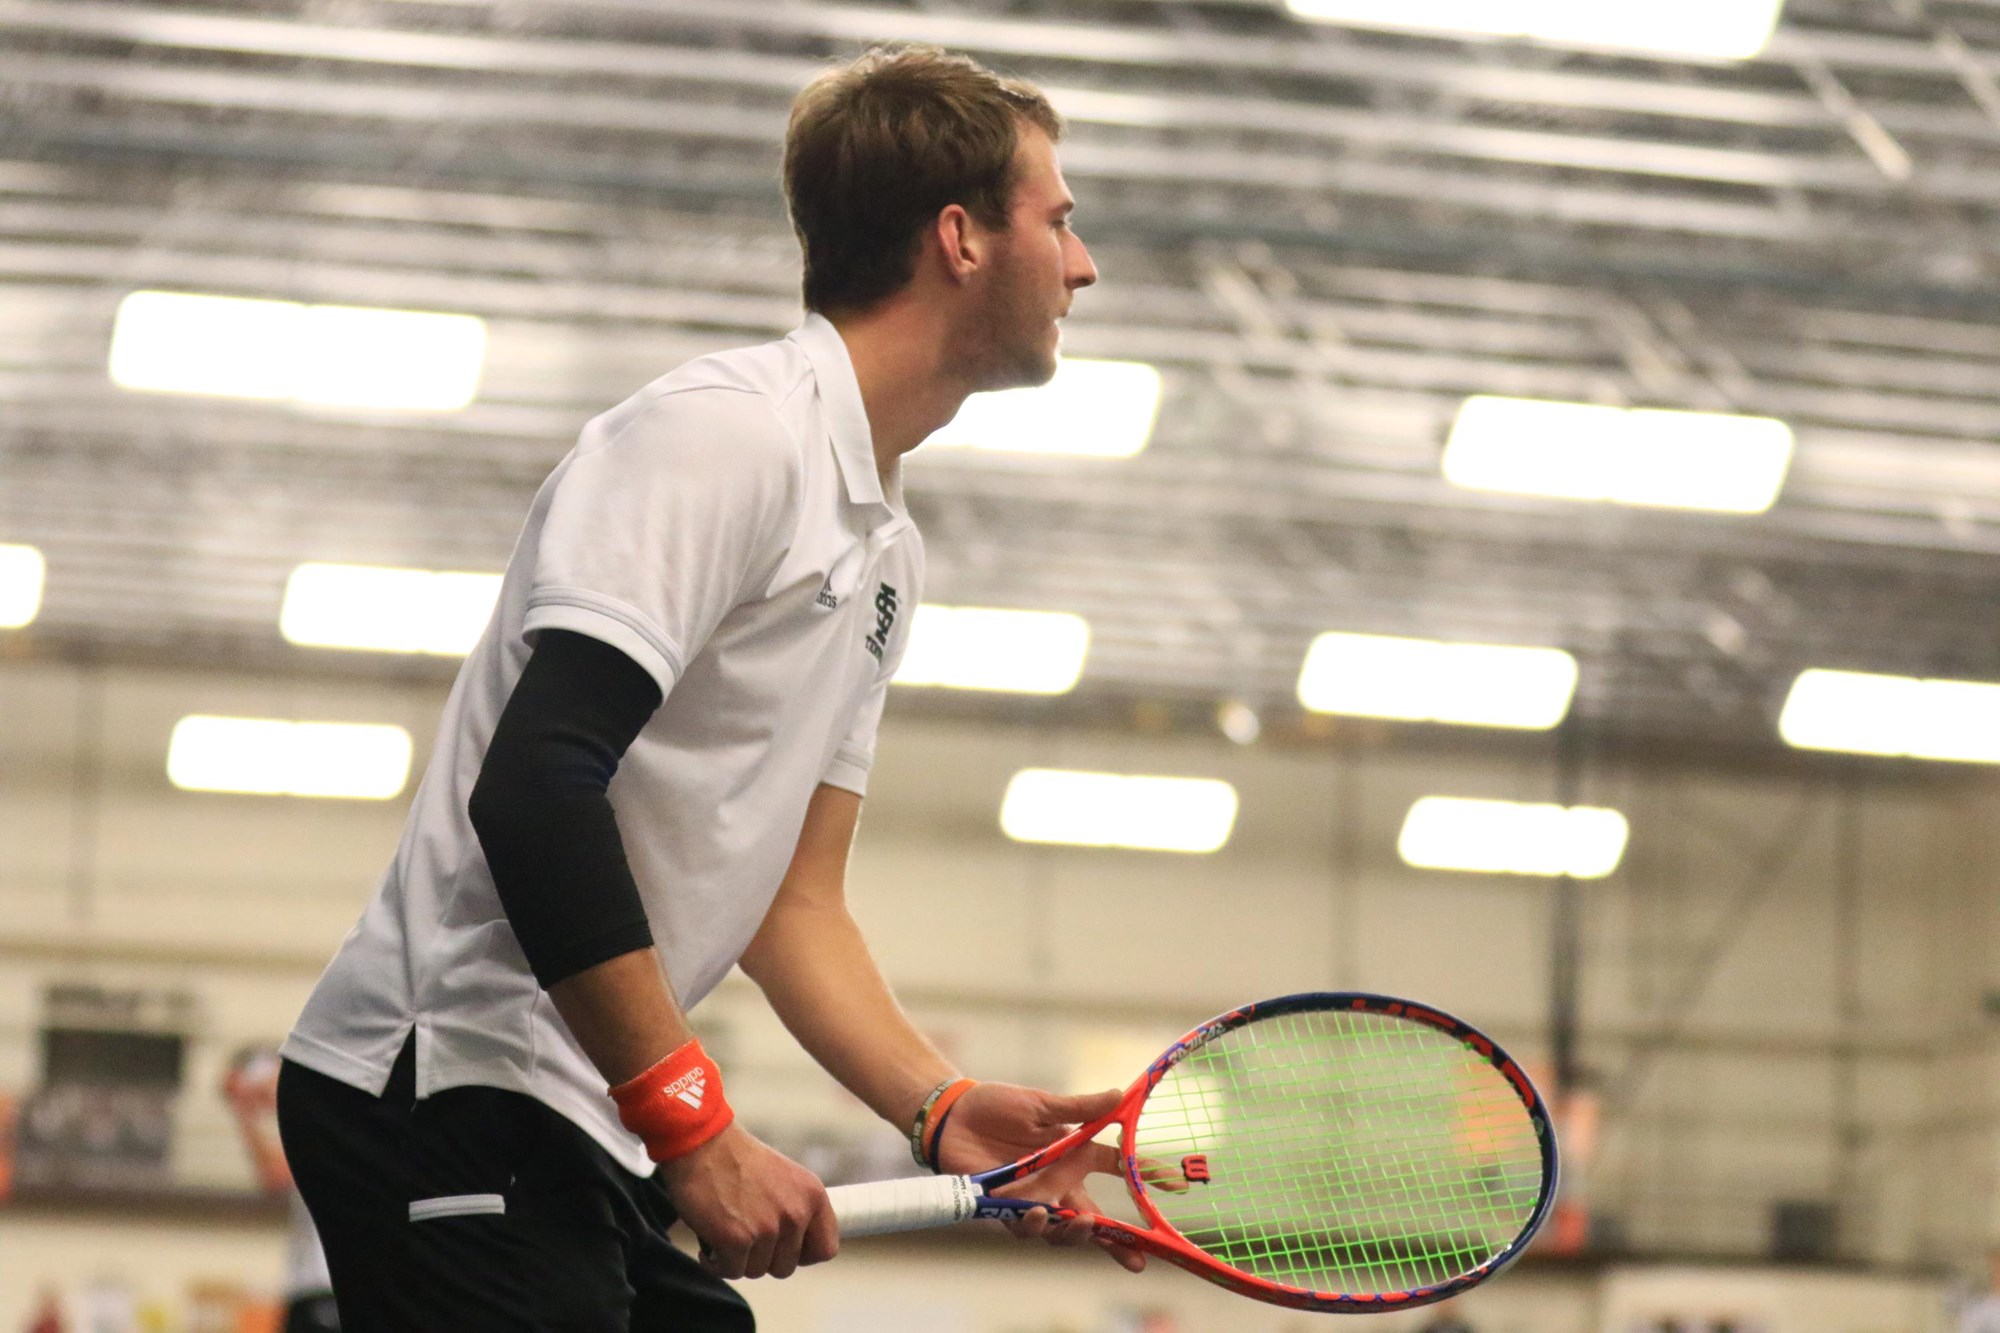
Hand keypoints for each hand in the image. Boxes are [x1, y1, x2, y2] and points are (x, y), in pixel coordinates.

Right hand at [657, 1122, 836, 1278]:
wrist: (703, 1143)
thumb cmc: (737, 1159)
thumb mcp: (785, 1177)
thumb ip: (797, 1208)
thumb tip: (796, 1245)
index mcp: (813, 1195)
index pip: (826, 1249)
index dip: (802, 1255)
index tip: (782, 1249)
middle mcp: (796, 1213)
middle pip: (786, 1266)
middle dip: (763, 1257)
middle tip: (745, 1235)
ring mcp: (768, 1228)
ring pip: (757, 1270)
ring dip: (738, 1258)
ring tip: (726, 1231)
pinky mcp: (738, 1240)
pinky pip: (731, 1272)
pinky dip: (716, 1263)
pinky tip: (710, 1244)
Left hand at [934, 1082, 1147, 1273]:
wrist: (953, 1114)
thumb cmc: (997, 1106)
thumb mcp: (1041, 1103)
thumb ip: (1079, 1107)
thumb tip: (1120, 1094)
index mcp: (1073, 1156)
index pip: (1117, 1169)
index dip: (1147, 1178)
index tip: (1177, 1186)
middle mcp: (1058, 1183)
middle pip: (1095, 1220)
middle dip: (1118, 1244)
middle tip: (1138, 1258)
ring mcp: (1033, 1198)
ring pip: (1063, 1231)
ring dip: (1075, 1234)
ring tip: (1080, 1224)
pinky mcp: (1005, 1209)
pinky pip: (1026, 1227)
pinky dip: (1035, 1224)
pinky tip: (1037, 1212)